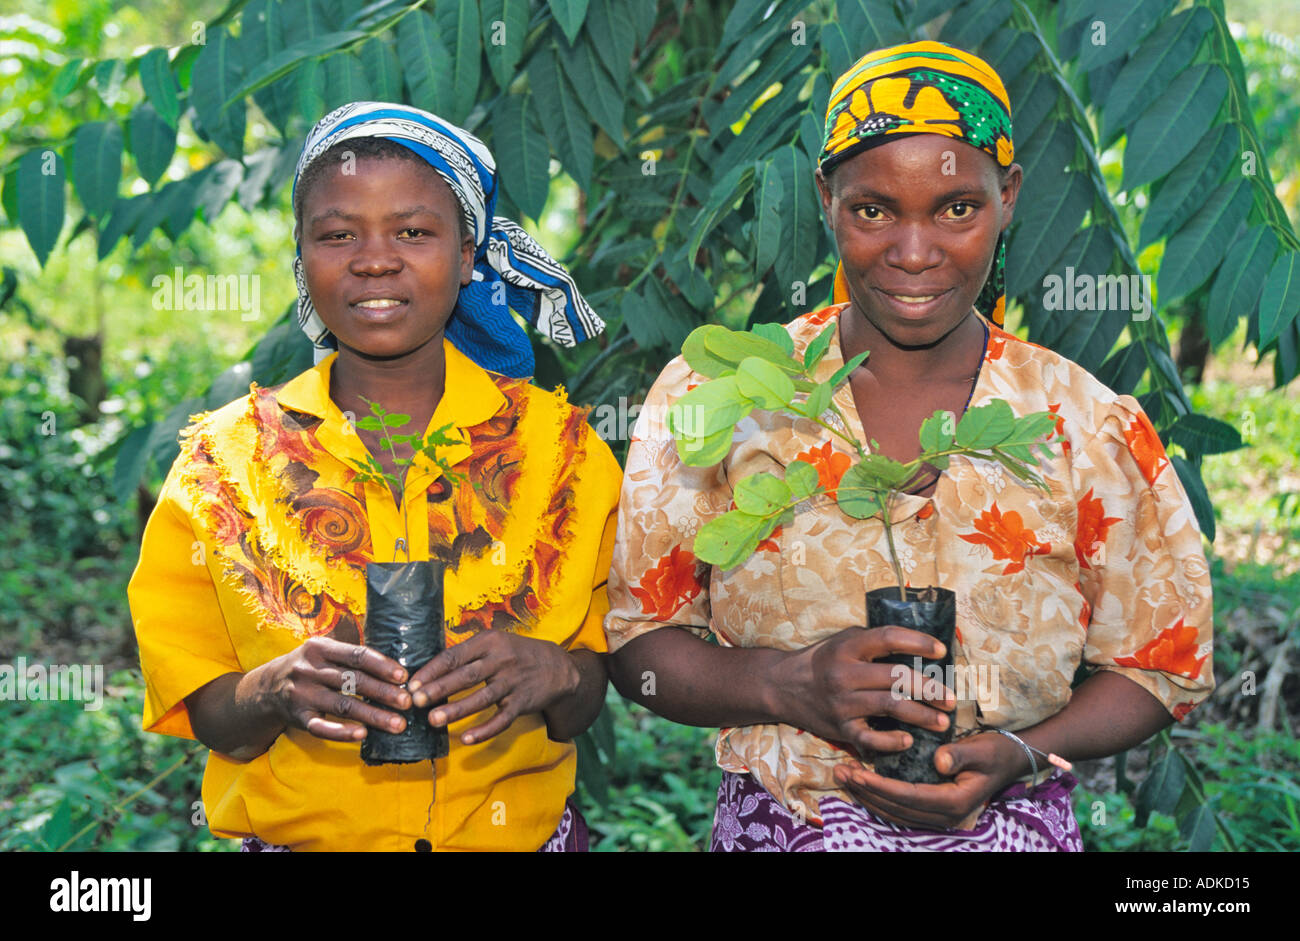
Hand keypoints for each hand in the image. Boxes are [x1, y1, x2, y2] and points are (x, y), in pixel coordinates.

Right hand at [251, 636, 411, 742]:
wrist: (266, 687)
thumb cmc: (309, 667)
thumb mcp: (324, 651)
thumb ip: (351, 655)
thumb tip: (395, 666)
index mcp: (320, 648)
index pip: (357, 655)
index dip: (382, 666)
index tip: (404, 677)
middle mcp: (309, 669)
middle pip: (353, 681)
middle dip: (384, 693)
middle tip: (408, 703)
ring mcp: (302, 694)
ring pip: (343, 706)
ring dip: (373, 716)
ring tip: (398, 724)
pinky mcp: (297, 717)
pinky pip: (322, 727)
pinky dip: (342, 732)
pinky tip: (363, 735)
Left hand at [407, 631, 579, 744]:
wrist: (557, 667)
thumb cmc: (516, 654)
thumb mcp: (494, 643)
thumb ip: (466, 653)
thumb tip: (428, 670)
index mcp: (489, 641)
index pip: (454, 655)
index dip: (432, 670)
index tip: (412, 683)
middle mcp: (502, 660)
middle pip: (466, 676)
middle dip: (439, 689)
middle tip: (416, 700)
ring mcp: (513, 682)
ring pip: (482, 698)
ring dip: (457, 710)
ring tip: (433, 720)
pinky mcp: (522, 702)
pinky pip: (502, 719)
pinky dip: (485, 730)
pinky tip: (466, 739)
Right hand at [773, 625, 954, 757]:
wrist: (783, 686)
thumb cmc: (823, 660)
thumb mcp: (843, 641)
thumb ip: (874, 642)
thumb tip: (919, 643)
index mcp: (848, 646)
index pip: (889, 638)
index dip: (918, 642)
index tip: (941, 650)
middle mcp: (844, 673)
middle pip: (895, 677)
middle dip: (929, 688)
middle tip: (950, 698)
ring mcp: (841, 702)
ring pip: (889, 707)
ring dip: (921, 715)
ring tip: (943, 721)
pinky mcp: (839, 727)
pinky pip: (869, 738)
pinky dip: (890, 741)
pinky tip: (908, 741)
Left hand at [832, 730, 1025, 829]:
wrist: (1010, 759)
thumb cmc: (995, 751)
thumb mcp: (982, 749)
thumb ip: (961, 755)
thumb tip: (940, 762)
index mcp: (955, 802)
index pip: (909, 797)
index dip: (882, 787)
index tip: (858, 773)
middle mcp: (945, 814)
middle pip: (896, 809)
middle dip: (865, 792)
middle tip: (840, 772)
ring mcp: (938, 814)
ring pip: (894, 812)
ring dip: (867, 796)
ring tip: (843, 775)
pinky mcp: (931, 807)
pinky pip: (899, 808)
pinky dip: (878, 797)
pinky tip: (860, 782)